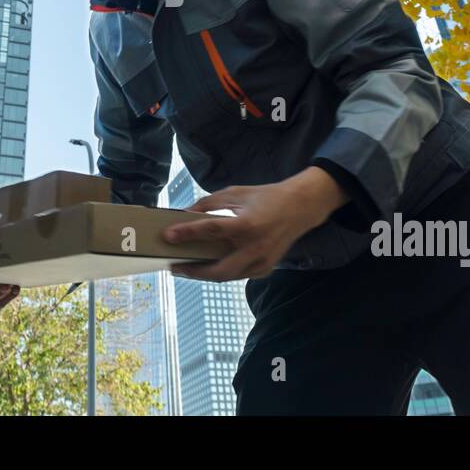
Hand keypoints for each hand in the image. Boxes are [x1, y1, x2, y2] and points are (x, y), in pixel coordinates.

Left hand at [162, 167, 348, 281]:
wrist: (301, 207)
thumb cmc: (266, 197)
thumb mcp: (235, 192)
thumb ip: (209, 204)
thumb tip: (184, 214)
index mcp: (247, 224)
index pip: (211, 230)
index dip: (187, 233)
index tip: (168, 236)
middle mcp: (255, 247)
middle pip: (218, 270)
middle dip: (193, 272)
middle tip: (174, 266)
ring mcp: (262, 261)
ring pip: (227, 277)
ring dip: (204, 274)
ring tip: (185, 268)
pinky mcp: (266, 268)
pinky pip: (238, 275)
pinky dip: (222, 272)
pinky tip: (207, 267)